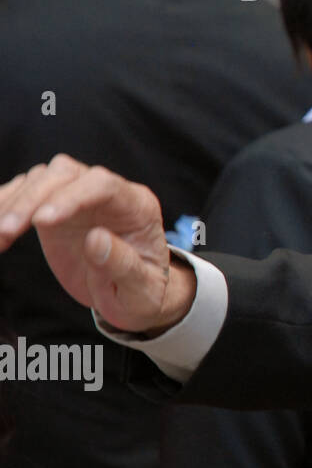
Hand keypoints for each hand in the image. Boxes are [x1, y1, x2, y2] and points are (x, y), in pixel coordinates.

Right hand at [0, 154, 192, 334]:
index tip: (42, 222)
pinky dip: (4, 206)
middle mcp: (108, 193)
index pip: (103, 185)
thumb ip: (123, 265)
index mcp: (137, 207)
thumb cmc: (142, 292)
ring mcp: (79, 197)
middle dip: (32, 198)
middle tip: (6, 232)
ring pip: (41, 179)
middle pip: (65, 173)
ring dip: (13, 203)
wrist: (131, 294)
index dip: (71, 197)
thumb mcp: (141, 291)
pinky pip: (24, 194)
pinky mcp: (53, 207)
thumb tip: (96, 239)